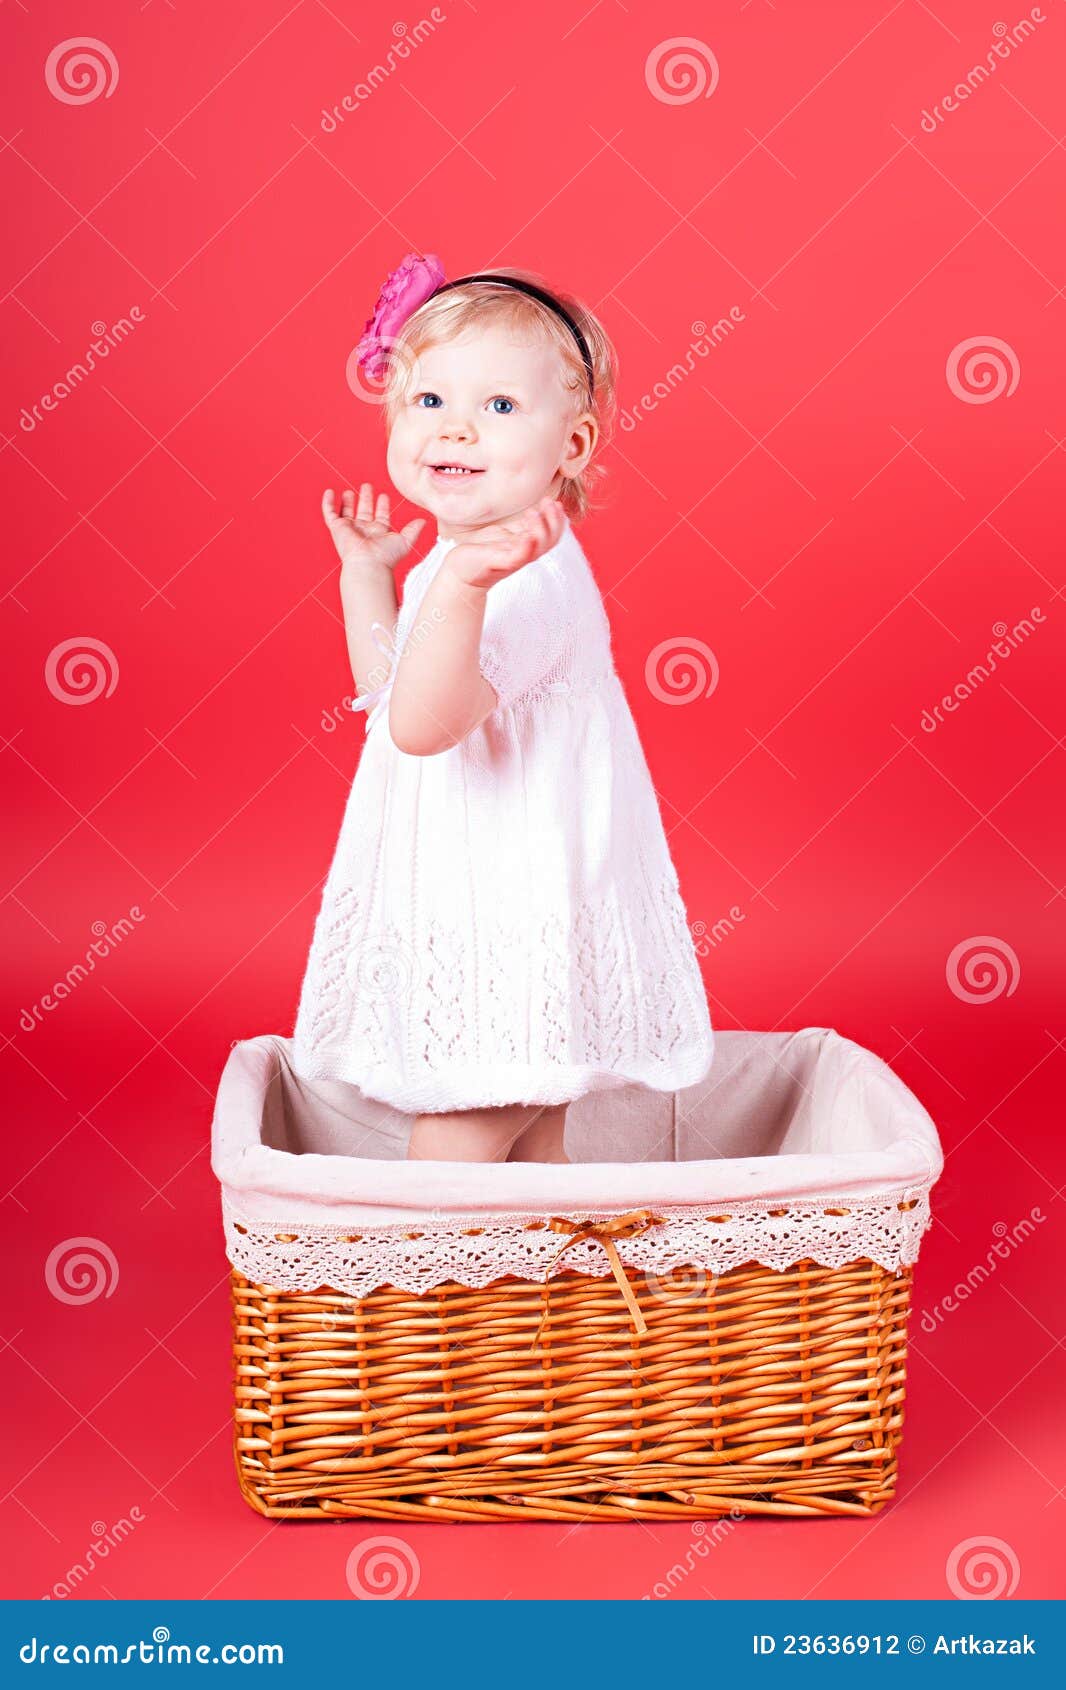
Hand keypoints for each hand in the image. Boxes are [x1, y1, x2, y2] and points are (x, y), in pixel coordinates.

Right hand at [323, 483, 425, 570]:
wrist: (369, 564)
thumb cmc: (386, 556)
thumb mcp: (405, 541)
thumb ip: (413, 530)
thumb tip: (424, 521)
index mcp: (378, 532)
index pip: (380, 516)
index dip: (382, 506)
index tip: (384, 496)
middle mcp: (364, 530)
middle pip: (364, 512)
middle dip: (366, 499)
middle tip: (367, 486)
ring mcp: (350, 529)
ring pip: (347, 513)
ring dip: (348, 502)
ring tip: (349, 492)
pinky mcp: (337, 528)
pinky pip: (330, 513)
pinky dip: (328, 503)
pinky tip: (329, 492)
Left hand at [444, 495, 566, 590]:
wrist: (461, 571)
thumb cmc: (482, 552)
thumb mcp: (504, 534)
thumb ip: (519, 526)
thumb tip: (532, 508)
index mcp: (528, 546)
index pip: (552, 534)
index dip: (558, 518)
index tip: (554, 501)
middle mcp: (525, 554)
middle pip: (551, 541)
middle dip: (554, 520)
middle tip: (547, 502)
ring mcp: (514, 560)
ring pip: (538, 549)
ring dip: (541, 530)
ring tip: (532, 513)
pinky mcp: (501, 564)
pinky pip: (519, 557)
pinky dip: (526, 547)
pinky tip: (528, 536)